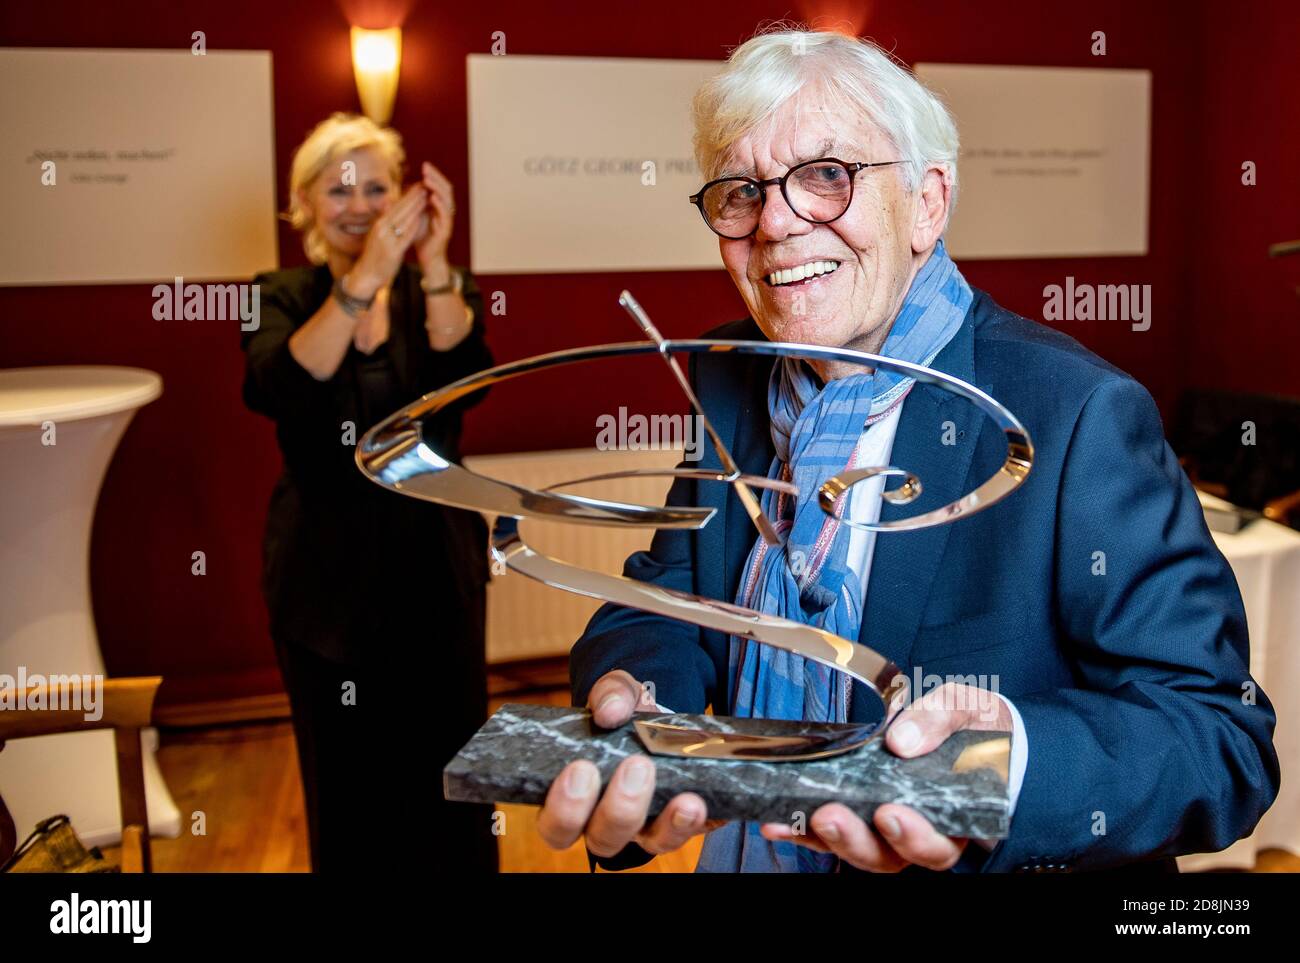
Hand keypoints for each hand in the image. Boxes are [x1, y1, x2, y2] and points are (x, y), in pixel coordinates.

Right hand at [348, 183, 427, 297]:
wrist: (366, 275)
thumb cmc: (375, 255)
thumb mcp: (378, 235)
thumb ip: (385, 220)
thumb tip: (390, 204)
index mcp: (379, 224)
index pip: (395, 206)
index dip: (407, 195)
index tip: (418, 186)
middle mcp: (381, 229)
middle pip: (400, 209)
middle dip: (413, 196)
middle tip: (425, 185)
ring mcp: (386, 240)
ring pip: (404, 220)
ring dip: (416, 207)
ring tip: (426, 197)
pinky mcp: (392, 251)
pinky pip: (405, 236)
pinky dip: (414, 225)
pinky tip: (422, 218)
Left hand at [414, 161, 454, 271]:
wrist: (428, 258)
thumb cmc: (420, 238)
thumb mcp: (412, 218)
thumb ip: (407, 207)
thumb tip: (390, 195)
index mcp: (439, 207)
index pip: (439, 186)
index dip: (433, 175)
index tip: (424, 165)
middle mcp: (446, 211)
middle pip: (446, 188)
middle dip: (436, 177)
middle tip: (426, 167)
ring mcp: (447, 221)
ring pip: (447, 199)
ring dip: (437, 188)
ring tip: (427, 179)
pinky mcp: (446, 230)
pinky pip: (445, 215)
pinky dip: (439, 204)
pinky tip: (432, 197)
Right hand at [535, 670, 721, 859]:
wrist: (661, 716)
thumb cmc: (625, 712)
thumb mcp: (616, 694)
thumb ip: (610, 696)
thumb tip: (610, 712)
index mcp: (576, 797)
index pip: (556, 825)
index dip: (564, 808)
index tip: (581, 769)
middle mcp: (607, 821)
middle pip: (604, 840)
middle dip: (620, 809)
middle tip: (636, 767)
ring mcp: (647, 826)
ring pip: (652, 843)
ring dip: (668, 824)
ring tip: (685, 799)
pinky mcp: (682, 822)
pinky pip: (692, 831)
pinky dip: (699, 819)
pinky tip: (704, 800)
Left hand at [761, 682, 1012, 871]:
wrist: (962, 721)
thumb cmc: (972, 723)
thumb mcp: (966, 710)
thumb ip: (939, 721)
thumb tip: (901, 741)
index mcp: (954, 817)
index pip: (938, 846)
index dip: (915, 838)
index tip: (890, 814)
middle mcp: (917, 831)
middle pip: (888, 856)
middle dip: (855, 840)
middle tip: (830, 816)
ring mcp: (882, 826)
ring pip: (853, 848)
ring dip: (819, 837)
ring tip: (789, 819)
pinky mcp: (854, 812)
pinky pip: (826, 830)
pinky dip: (800, 826)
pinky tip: (775, 819)